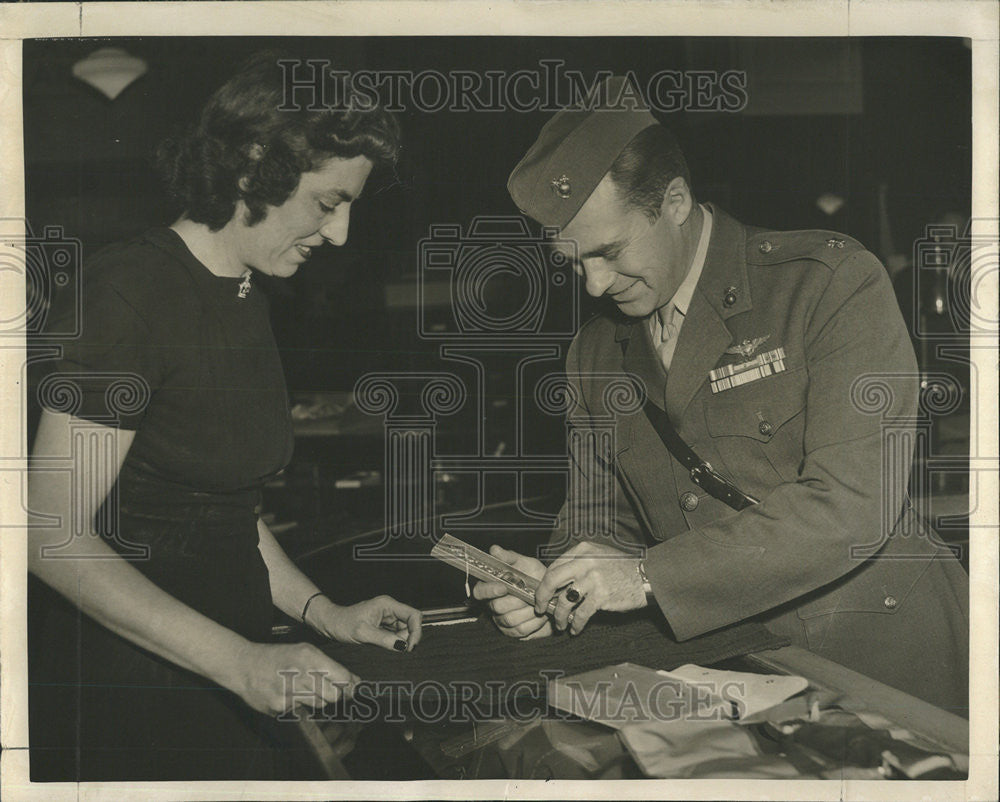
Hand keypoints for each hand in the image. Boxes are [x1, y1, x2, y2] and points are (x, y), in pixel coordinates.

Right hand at [226, 641, 359, 716]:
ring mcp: (289, 692)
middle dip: (336, 694)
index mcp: (309, 656)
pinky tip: (289, 694)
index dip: (350, 684)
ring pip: (319, 704)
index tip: (353, 687)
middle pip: (334, 695)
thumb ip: (329, 666)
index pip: (342, 677)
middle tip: (331, 690)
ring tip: (304, 688)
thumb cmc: (277, 657)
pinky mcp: (279, 707)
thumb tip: (355, 681)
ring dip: (318, 699)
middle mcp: (300, 673)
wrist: (243, 665)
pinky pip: (301, 710)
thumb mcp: (304, 651)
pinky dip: (300, 705)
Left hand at [308, 595, 421, 651]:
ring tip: (383, 647)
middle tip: (395, 649)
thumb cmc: (342, 624)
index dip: (416, 631)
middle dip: (406, 639)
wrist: (330, 624)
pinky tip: (383, 647)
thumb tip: (403, 646)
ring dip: (399, 642)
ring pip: (404, 631)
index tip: (410, 646)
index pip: (414, 615)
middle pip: (410, 624)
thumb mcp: (363, 633)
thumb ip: (384, 639)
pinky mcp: (383, 626)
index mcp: (387, 604)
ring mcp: (387, 617)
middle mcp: (390, 609)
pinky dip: (393, 643)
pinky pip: (395, 635)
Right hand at [472, 545, 552, 639]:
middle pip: (497, 607)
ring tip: (538, 603)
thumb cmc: (536, 578)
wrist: (553, 597)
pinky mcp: (513, 633)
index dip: (489, 590)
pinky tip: (541, 614)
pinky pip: (521, 630)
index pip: (479, 592)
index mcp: (492, 587)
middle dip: (517, 600)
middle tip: (530, 594)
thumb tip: (494, 550)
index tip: (503, 586)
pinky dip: (534, 621)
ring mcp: (502, 621)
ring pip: (510, 619)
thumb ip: (509, 557)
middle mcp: (493, 605)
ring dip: (528, 611)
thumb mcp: (525, 563)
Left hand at [534, 542, 645, 635]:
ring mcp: (593, 578)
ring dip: (559, 616)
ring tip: (560, 624)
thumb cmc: (622, 569)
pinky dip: (575, 624)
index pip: (554, 566)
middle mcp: (585, 561)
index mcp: (583, 549)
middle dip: (542, 597)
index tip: (542, 594)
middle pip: (552, 580)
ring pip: (564, 600)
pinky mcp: (601, 595)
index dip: (545, 583)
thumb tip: (556, 582)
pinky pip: (580, 613)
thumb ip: (579, 563)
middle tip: (541, 608)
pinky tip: (575, 629)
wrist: (648, 577)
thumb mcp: (599, 556)